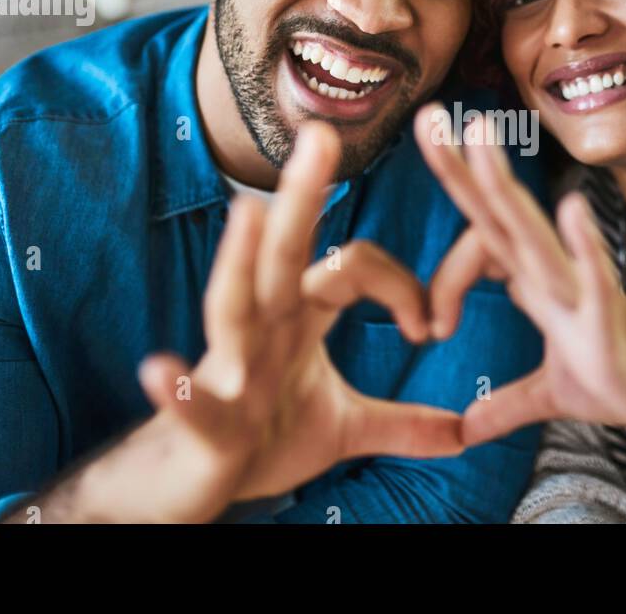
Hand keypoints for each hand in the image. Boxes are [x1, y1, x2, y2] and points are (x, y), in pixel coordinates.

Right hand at [24, 122, 462, 522]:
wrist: (192, 490)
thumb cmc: (260, 442)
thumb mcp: (343, 429)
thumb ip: (402, 423)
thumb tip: (462, 433)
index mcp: (296, 318)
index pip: (353, 268)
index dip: (401, 288)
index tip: (429, 329)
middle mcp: (261, 329)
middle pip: (284, 254)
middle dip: (302, 197)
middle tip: (322, 135)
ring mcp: (229, 370)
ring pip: (234, 305)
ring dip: (240, 261)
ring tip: (248, 213)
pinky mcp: (206, 424)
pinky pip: (194, 402)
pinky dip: (179, 388)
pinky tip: (162, 370)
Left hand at [415, 106, 625, 522]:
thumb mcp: (558, 397)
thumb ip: (509, 404)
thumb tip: (464, 429)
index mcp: (542, 287)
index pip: (483, 252)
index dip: (445, 278)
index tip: (424, 333)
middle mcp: (559, 279)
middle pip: (500, 217)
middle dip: (462, 170)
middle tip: (426, 115)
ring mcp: (586, 297)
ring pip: (536, 235)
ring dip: (505, 186)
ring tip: (478, 134)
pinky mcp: (616, 326)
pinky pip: (598, 279)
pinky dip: (584, 245)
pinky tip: (572, 206)